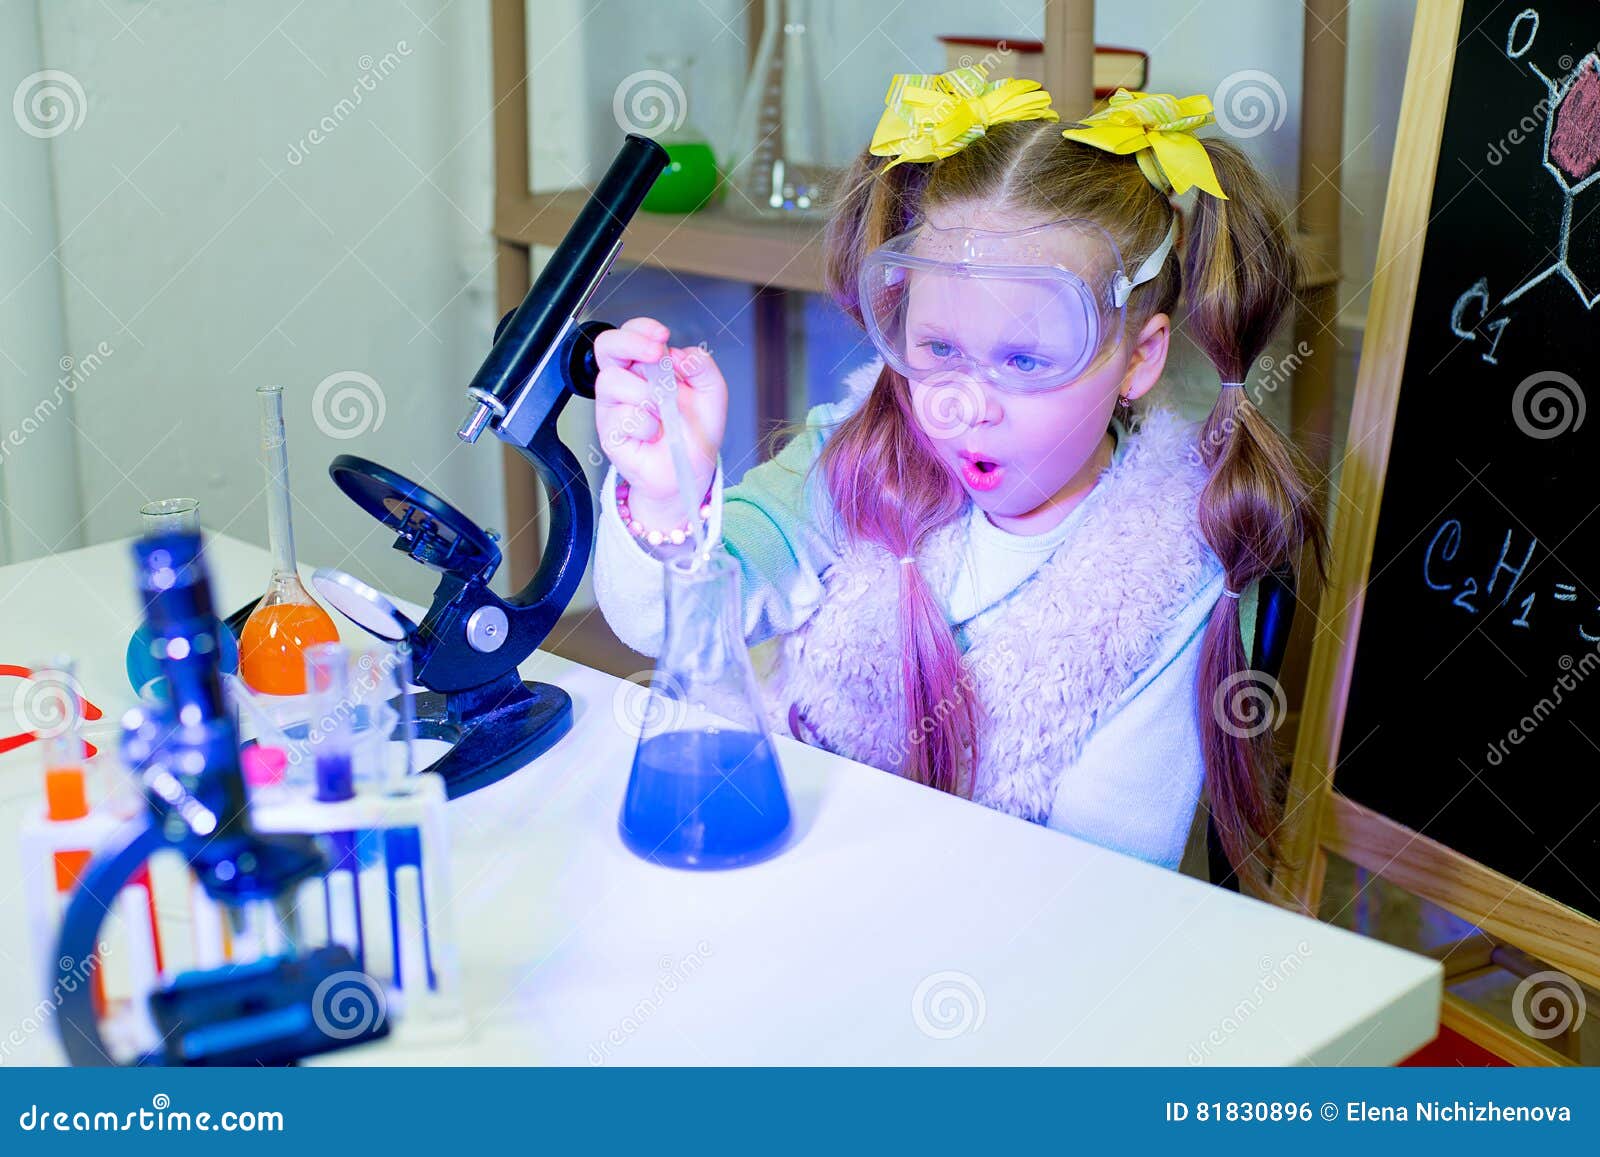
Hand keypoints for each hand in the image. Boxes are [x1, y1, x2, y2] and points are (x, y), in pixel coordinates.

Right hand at [593, 317, 726, 529]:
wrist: (690, 471)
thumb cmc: (694, 433)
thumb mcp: (712, 393)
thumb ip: (702, 366)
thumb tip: (679, 353)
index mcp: (646, 367)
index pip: (632, 334)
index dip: (642, 328)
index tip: (663, 335)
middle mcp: (626, 381)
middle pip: (606, 346)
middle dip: (630, 343)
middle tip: (656, 355)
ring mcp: (614, 406)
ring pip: (613, 381)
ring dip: (647, 395)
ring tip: (663, 412)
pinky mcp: (609, 431)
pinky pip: (623, 416)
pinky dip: (647, 425)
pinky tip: (654, 434)